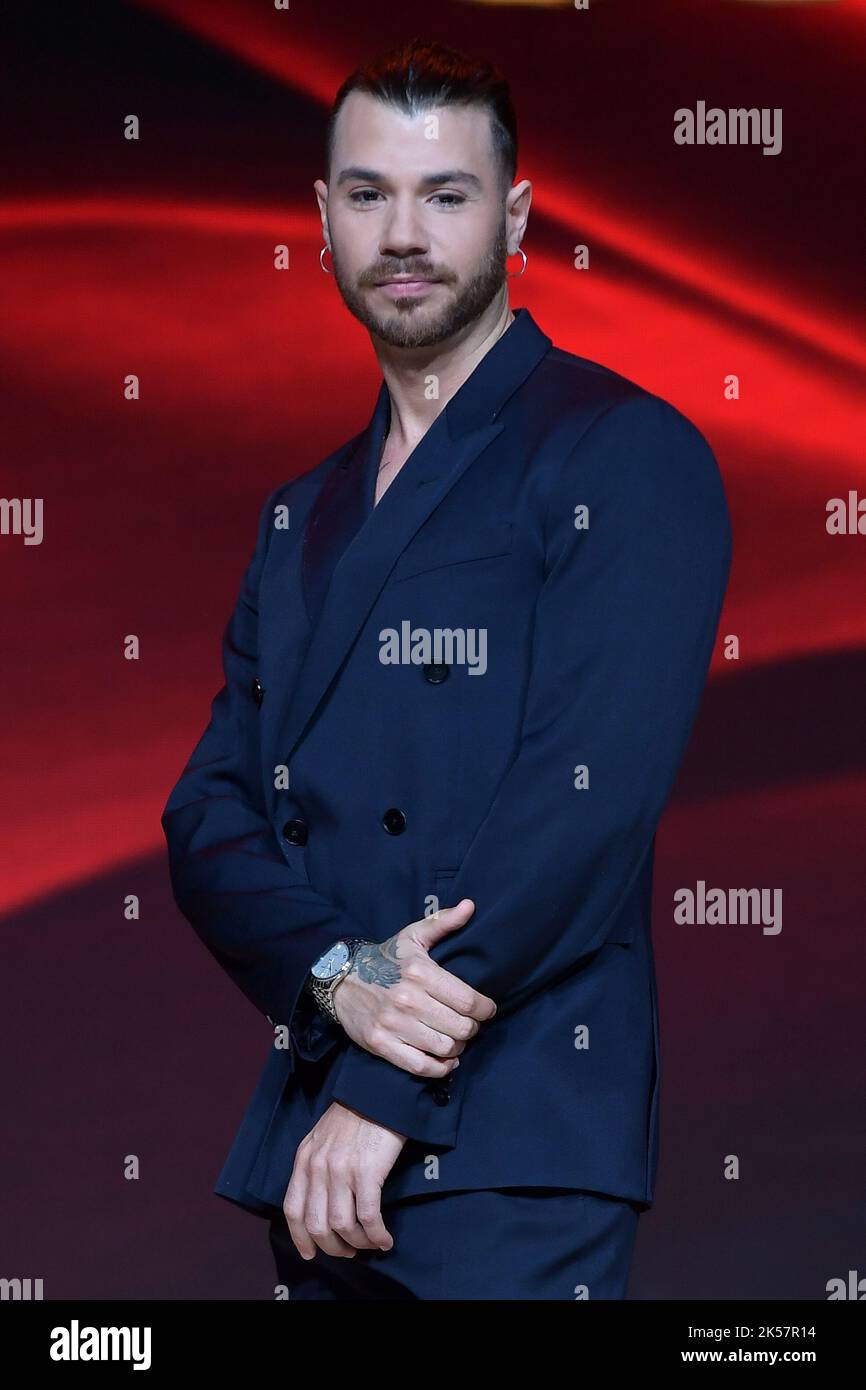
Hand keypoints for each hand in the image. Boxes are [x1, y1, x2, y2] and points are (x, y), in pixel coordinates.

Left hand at [283, 1101, 405, 1257]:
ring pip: (342, 1225)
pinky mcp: (367, 1172)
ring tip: (369, 1245)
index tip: (310, 1253)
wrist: (378, 1091)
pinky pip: (368, 1217)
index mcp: (305, 1158)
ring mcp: (341, 1170)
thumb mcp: (323, 1138)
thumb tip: (321, 1201)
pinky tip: (384, 1240)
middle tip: (348, 1252)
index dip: (300, 1237)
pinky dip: (376, 1235)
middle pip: (316, 1224)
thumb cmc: (356, 1114)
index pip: (292, 1209)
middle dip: (332, 1247)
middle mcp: (318, 1167)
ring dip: (357, 1244)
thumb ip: (316, 1165)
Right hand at [332, 899, 496, 1077]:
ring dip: (458, 1048)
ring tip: (457, 1039)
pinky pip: (421, 1067)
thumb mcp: (413, 936)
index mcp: (420, 972)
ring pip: (445, 1048)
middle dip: (473, 1028)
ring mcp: (393, 1024)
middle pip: (461, 1028)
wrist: (341, 978)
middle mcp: (408, 999)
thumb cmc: (386, 959)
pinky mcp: (381, 1043)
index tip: (488, 1009)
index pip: (468, 1001)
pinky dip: (440, 1068)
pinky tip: (445, 1060)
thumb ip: (443, 922)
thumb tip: (471, 905)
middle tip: (471, 1024)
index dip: (486, 1009)